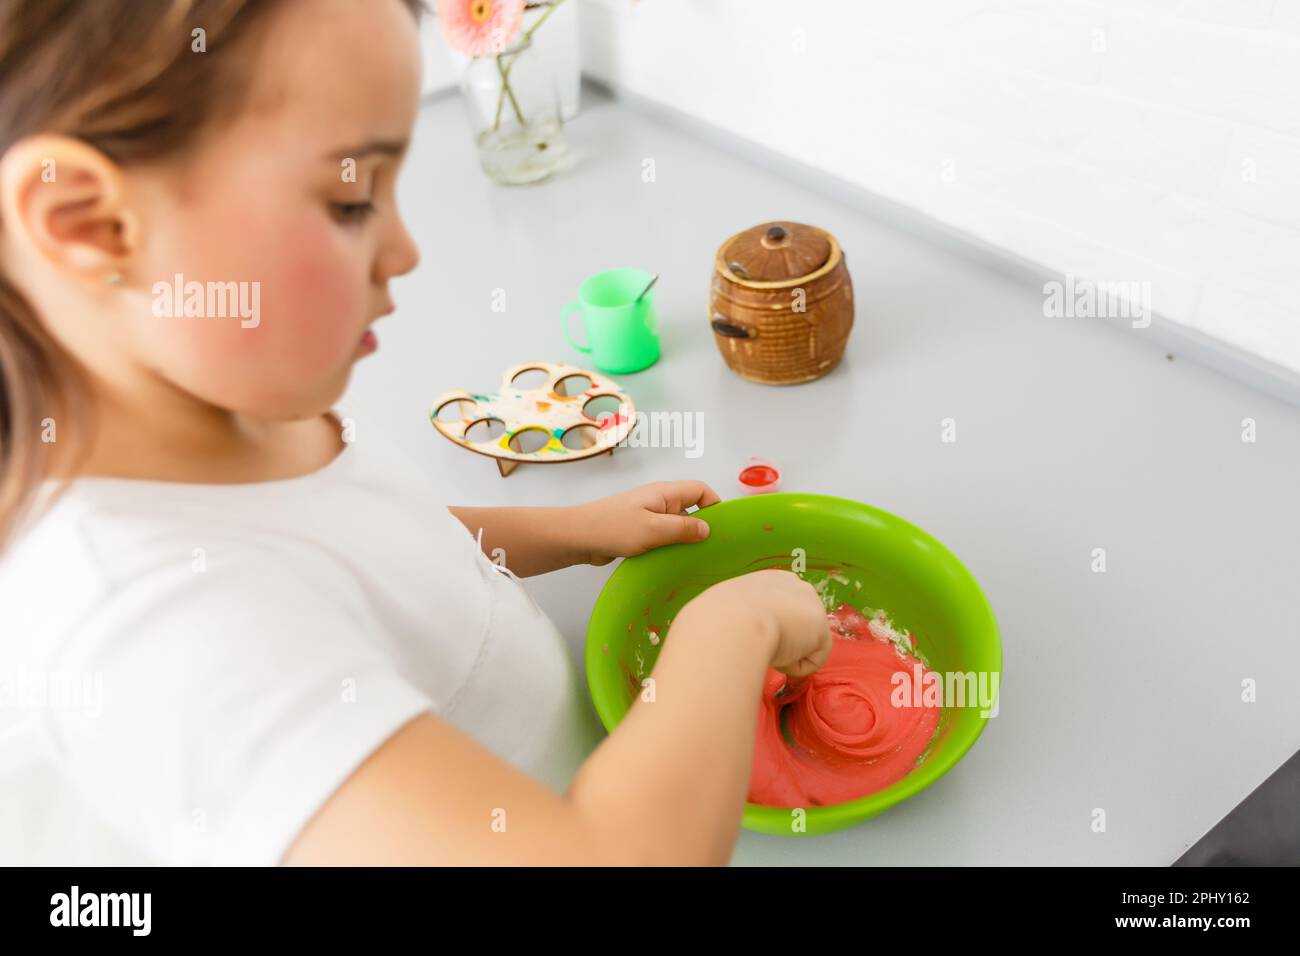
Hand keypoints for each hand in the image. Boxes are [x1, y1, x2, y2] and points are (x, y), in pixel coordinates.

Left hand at [570, 480, 720, 566]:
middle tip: (709, 551)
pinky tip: (671, 564)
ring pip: (677, 526)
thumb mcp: (653, 530)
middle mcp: (659, 501)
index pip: (701, 490)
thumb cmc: (613, 528)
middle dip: (701, 527)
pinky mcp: (639, 531)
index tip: (721, 530)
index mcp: (665, 493)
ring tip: (692, 561)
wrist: (576, 537)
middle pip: (691, 509)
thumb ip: (683, 529)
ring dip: (684, 541)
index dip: (715, 505)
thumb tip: (708, 529)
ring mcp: (648, 516)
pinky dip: (669, 548)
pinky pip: (663, 537)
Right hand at [688, 569, 832, 675]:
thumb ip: (742, 617)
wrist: (729, 624)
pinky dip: (793, 668)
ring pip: (803, 645)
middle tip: (758, 646)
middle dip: (783, 641)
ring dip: (785, 655)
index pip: (781, 610)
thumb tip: (735, 636)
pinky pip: (811, 662)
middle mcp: (794, 584)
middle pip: (797, 626)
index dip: (769, 630)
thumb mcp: (726, 610)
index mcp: (770, 579)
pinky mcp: (821, 627)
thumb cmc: (716, 621)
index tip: (752, 638)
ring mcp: (811, 603)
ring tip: (763, 647)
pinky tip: (776, 656)